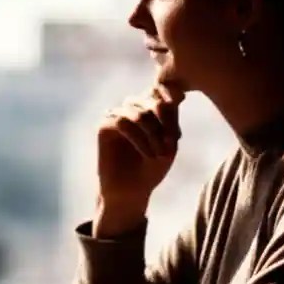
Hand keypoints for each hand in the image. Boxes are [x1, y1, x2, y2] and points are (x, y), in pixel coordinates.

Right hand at [94, 84, 183, 235]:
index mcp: (148, 107)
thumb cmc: (153, 168)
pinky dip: (139, 139)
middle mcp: (132, 107)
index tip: (178, 133)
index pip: (161, 91)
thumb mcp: (170, 142)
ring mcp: (117, 114)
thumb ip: (172, 118)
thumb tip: (180, 94)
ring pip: (139, 112)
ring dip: (154, 133)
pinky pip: (123, 122)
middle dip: (166, 122)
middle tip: (171, 145)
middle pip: (152, 99)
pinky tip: (148, 154)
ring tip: (159, 154)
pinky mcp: (104, 125)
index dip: (173, 104)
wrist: (132, 192)